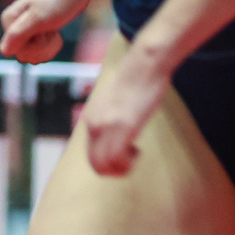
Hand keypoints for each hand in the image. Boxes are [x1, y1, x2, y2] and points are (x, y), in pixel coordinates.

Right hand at [0, 0, 92, 63]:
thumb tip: (3, 52)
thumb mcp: (38, 18)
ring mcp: (25, 29)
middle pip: (25, 55)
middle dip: (43, 47)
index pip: (16, 51)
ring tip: (55, 30)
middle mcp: (13, 26)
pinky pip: (40, 50)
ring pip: (34, 54)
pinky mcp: (37, 32)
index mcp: (9, 21)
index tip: (44, 31)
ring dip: (49, 47)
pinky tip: (56, 34)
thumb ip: (18, 34)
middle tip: (51, 29)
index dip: (34, 47)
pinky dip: (51, 46)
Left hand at [78, 46, 166, 176]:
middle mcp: (92, 125)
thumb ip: (108, 115)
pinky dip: (128, 163)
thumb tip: (115, 124)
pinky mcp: (122, 126)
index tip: (126, 152)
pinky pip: (117, 159)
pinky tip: (138, 150)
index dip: (109, 161)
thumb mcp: (112, 100)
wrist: (144, 64)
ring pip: (104, 166)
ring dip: (122, 168)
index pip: (91, 154)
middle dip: (114, 170)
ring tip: (135, 155)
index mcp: (90, 119)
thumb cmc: (134, 79)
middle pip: (95, 165)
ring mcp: (105, 127)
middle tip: (131, 160)